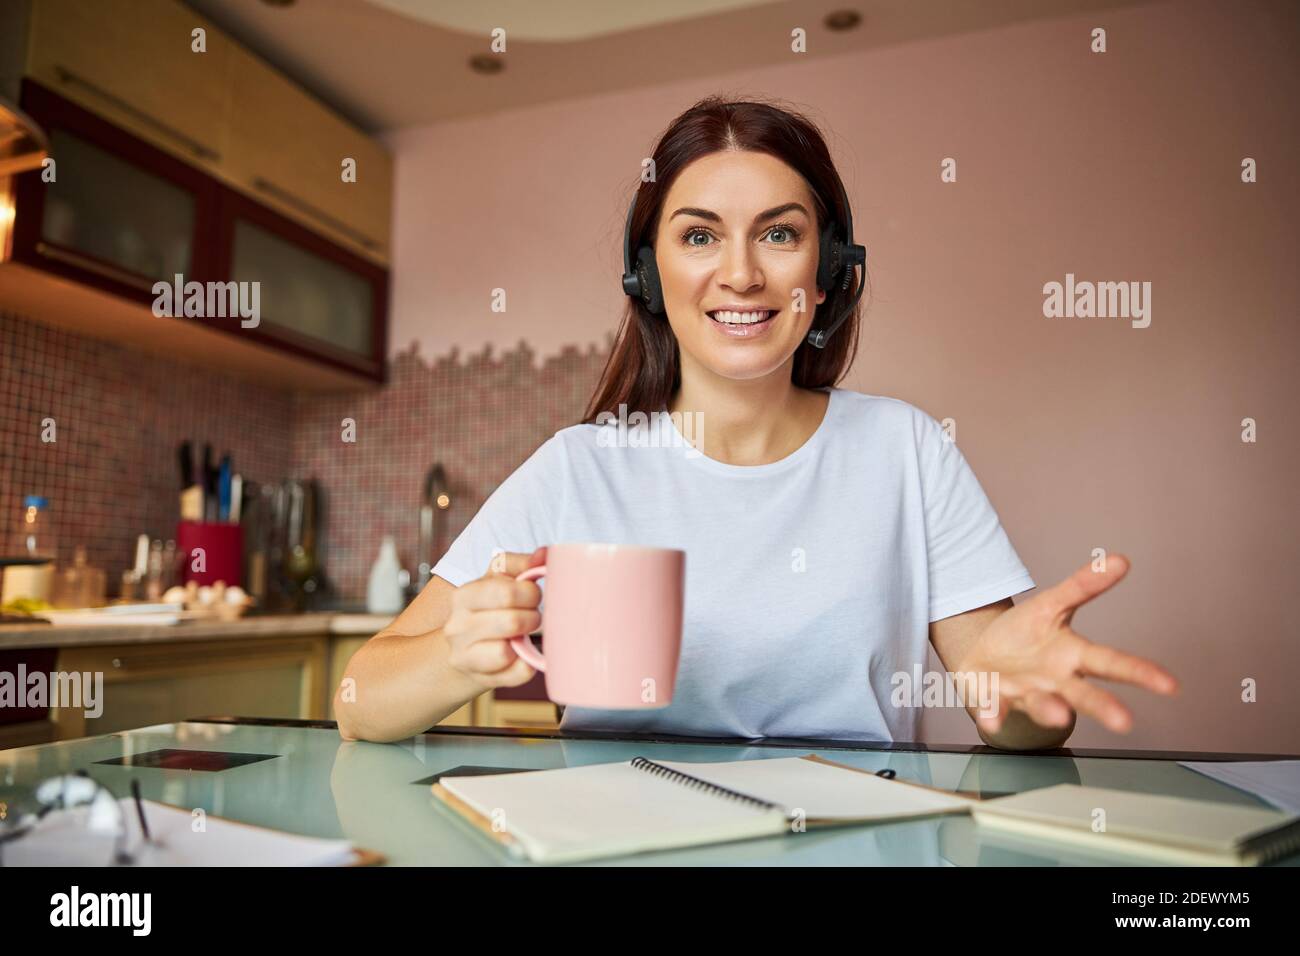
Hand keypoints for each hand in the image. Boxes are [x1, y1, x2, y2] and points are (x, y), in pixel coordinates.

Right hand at [444, 547, 546, 690]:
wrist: (464, 649)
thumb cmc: (489, 609)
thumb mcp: (499, 579)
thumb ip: (522, 563)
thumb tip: (545, 554)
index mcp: (464, 595)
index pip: (507, 592)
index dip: (531, 593)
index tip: (533, 596)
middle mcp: (458, 626)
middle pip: (512, 621)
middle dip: (532, 617)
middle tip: (532, 616)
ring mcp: (464, 655)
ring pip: (507, 652)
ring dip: (526, 641)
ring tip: (523, 634)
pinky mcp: (479, 678)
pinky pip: (517, 673)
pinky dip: (527, 664)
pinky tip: (520, 654)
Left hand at [956, 554, 1177, 736]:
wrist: (981, 654)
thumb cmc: (1026, 634)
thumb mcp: (1052, 605)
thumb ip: (1083, 586)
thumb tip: (1121, 560)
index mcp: (1073, 656)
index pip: (1111, 663)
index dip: (1140, 673)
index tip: (1171, 686)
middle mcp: (1055, 681)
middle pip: (1082, 694)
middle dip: (1102, 706)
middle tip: (1124, 722)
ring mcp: (1024, 692)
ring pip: (1040, 704)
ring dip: (1049, 710)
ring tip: (1059, 715)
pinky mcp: (993, 697)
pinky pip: (994, 707)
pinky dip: (993, 714)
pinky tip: (991, 721)